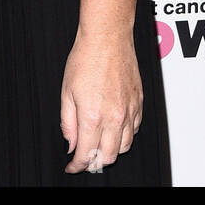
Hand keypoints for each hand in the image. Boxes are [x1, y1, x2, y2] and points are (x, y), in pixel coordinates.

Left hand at [60, 29, 142, 173]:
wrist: (107, 39)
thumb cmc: (85, 59)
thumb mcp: (66, 92)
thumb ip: (67, 122)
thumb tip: (69, 143)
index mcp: (92, 116)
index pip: (85, 154)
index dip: (77, 165)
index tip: (71, 166)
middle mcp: (114, 117)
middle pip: (107, 157)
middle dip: (93, 163)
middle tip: (83, 158)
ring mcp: (129, 112)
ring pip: (124, 147)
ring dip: (110, 152)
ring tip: (98, 146)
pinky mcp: (139, 104)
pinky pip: (135, 131)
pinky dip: (124, 137)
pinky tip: (113, 130)